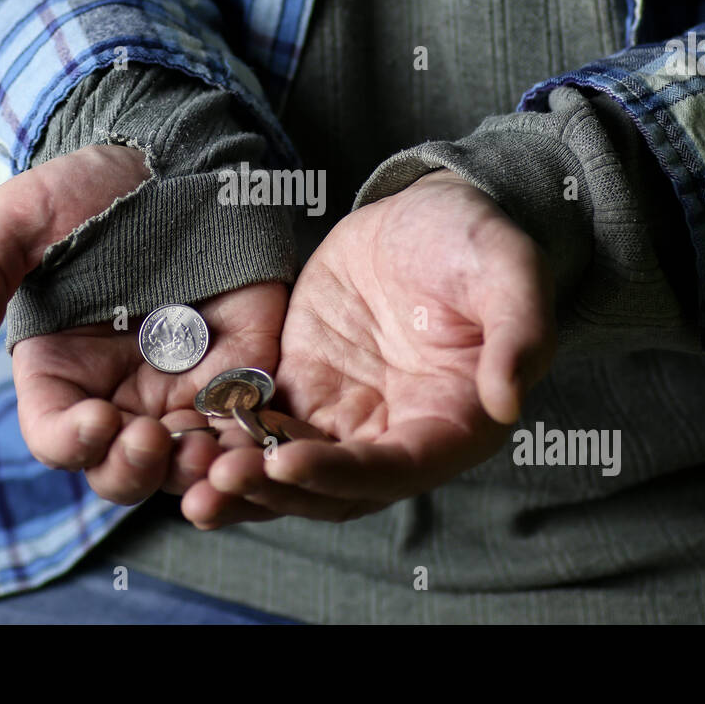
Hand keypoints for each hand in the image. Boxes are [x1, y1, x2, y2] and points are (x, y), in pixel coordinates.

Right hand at [0, 143, 287, 503]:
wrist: (162, 159)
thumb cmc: (80, 192)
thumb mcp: (20, 218)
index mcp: (61, 374)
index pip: (57, 436)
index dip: (74, 443)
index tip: (99, 422)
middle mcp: (121, 393)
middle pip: (123, 468)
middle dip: (138, 469)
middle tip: (157, 442)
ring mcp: (184, 385)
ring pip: (189, 460)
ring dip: (199, 469)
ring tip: (211, 451)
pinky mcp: (242, 364)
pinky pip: (248, 418)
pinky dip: (253, 436)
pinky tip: (258, 431)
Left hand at [182, 169, 556, 527]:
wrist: (430, 212)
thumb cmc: (478, 241)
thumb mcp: (509, 270)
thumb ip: (519, 333)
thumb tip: (507, 399)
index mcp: (452, 423)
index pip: (394, 468)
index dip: (340, 473)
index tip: (284, 462)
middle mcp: (395, 434)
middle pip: (331, 488)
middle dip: (274, 491)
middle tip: (215, 483)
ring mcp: (345, 413)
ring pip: (289, 468)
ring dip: (242, 481)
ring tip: (186, 479)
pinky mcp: (305, 385)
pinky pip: (262, 424)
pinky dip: (227, 436)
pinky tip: (184, 434)